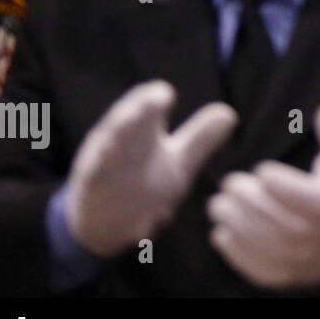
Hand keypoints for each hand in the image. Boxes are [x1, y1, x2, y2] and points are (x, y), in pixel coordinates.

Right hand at [67, 81, 236, 257]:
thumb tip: (229, 113)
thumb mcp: (178, 164)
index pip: (146, 108)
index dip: (153, 99)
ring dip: (116, 135)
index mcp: (141, 132)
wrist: (107, 225)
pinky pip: (91, 179)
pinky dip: (96, 172)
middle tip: (154, 98)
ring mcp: (102, 164)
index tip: (165, 93)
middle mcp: (119, 142)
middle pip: (125, 120)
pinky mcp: (90, 189)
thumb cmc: (144, 186)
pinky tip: (99, 166)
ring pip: (105, 146)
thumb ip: (200, 140)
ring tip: (129, 122)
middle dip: (137, 109)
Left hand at [209, 102, 319, 288]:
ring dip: (242, 229)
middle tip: (230, 183)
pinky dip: (240, 256)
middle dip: (256, 207)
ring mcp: (313, 263)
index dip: (291, 190)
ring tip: (219, 204)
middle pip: (292, 230)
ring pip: (274, 252)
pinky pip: (264, 272)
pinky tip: (222, 233)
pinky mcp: (294, 276)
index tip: (263, 169)